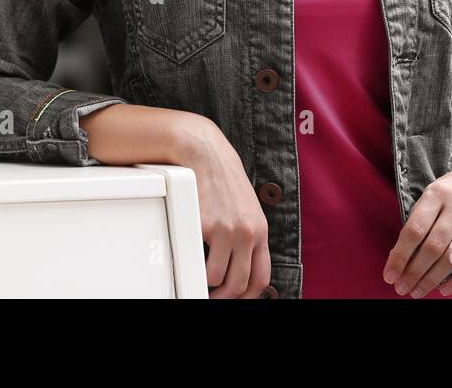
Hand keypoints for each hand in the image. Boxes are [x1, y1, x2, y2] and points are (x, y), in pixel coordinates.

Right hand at [177, 117, 271, 298]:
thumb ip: (246, 234)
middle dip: (224, 297)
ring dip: (206, 284)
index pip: (261, 278)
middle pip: (241, 284)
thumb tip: (239, 264)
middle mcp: (247, 232)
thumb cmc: (221, 179)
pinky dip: (193, 268)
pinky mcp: (206, 225)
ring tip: (199, 277)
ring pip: (218, 279)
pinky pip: (199, 262)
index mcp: (259, 230)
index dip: (247, 296)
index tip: (234, 298)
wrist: (205, 153)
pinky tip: (190, 259)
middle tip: (212, 295)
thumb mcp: (245, 208)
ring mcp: (227, 230)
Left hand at [382, 148, 451, 297]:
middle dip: (414, 272)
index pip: (415, 229)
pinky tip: (445, 290)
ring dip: (432, 280)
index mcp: (436, 193)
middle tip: (402, 288)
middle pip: (433, 246)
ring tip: (418, 291)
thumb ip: (419, 220)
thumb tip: (399, 257)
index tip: (389, 275)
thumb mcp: (433, 193)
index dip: (400, 255)